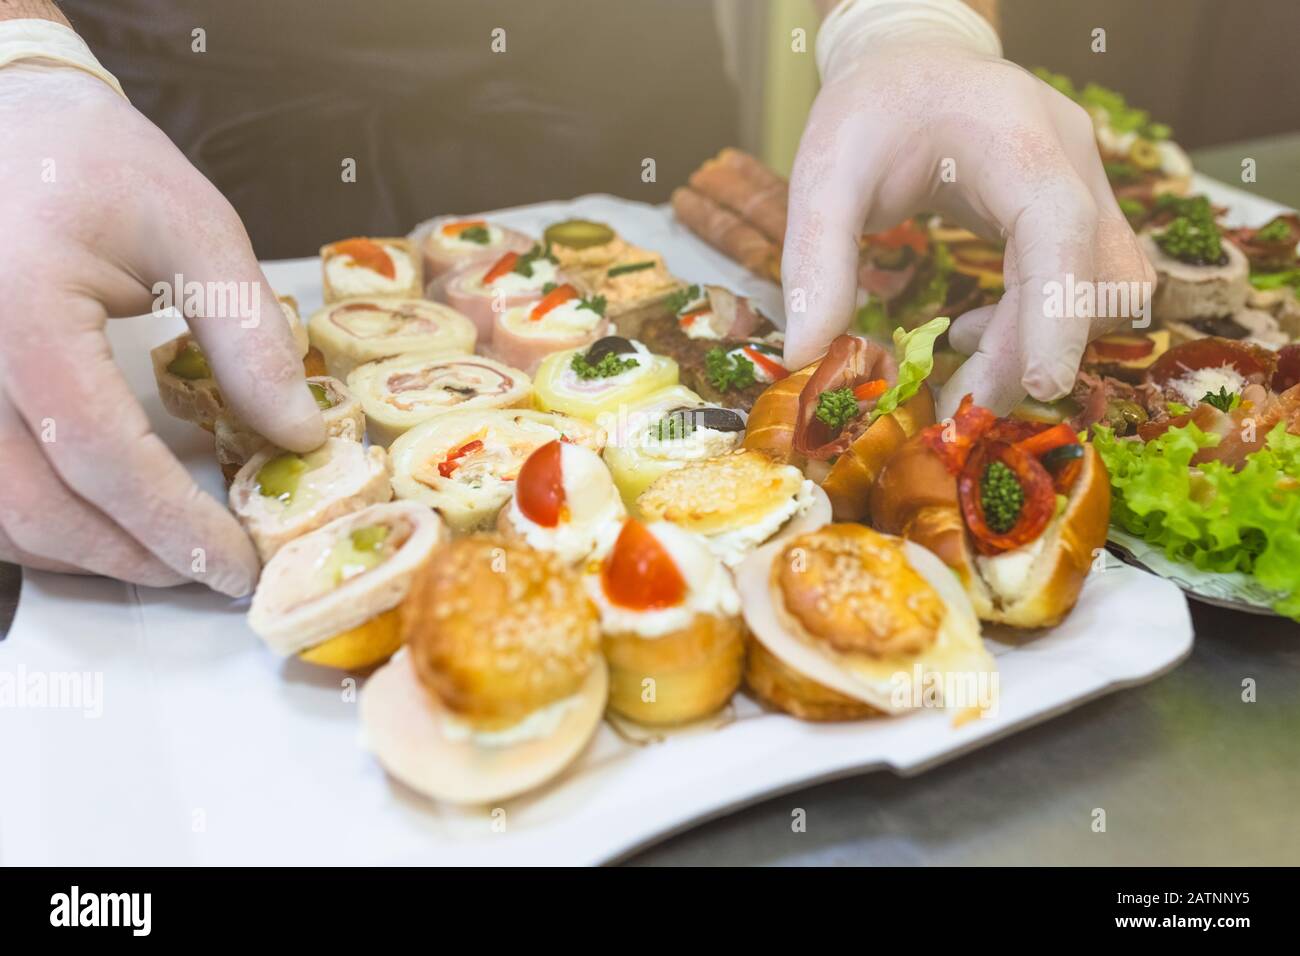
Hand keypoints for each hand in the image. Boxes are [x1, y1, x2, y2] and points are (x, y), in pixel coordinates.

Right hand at [0, 64, 323, 595]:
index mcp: (22, 316)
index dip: (174, 523)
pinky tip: (106, 526)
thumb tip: (299, 435)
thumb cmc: (97, 162)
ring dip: (85, 555)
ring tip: (173, 556)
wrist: (9, 121)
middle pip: (36, 506)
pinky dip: (42, 525)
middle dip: (134, 558)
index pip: (101, 456)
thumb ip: (247, 337)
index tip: (237, 563)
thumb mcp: (195, 230)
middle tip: (216, 572)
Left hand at [782, 42, 1153, 415]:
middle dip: (1037, 348)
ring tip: (962, 350)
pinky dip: (1045, 322)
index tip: (1037, 386)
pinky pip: (1089, 281)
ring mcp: (1087, 182)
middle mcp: (1071, 157)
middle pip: (1095, 273)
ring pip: (1108, 285)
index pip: (1060, 230)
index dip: (1056, 313)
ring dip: (1045, 338)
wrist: (913, 56)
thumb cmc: (870, 107)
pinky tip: (976, 329)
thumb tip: (807, 354)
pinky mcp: (1081, 208)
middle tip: (962, 404)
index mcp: (1015, 136)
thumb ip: (816, 260)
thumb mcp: (824, 173)